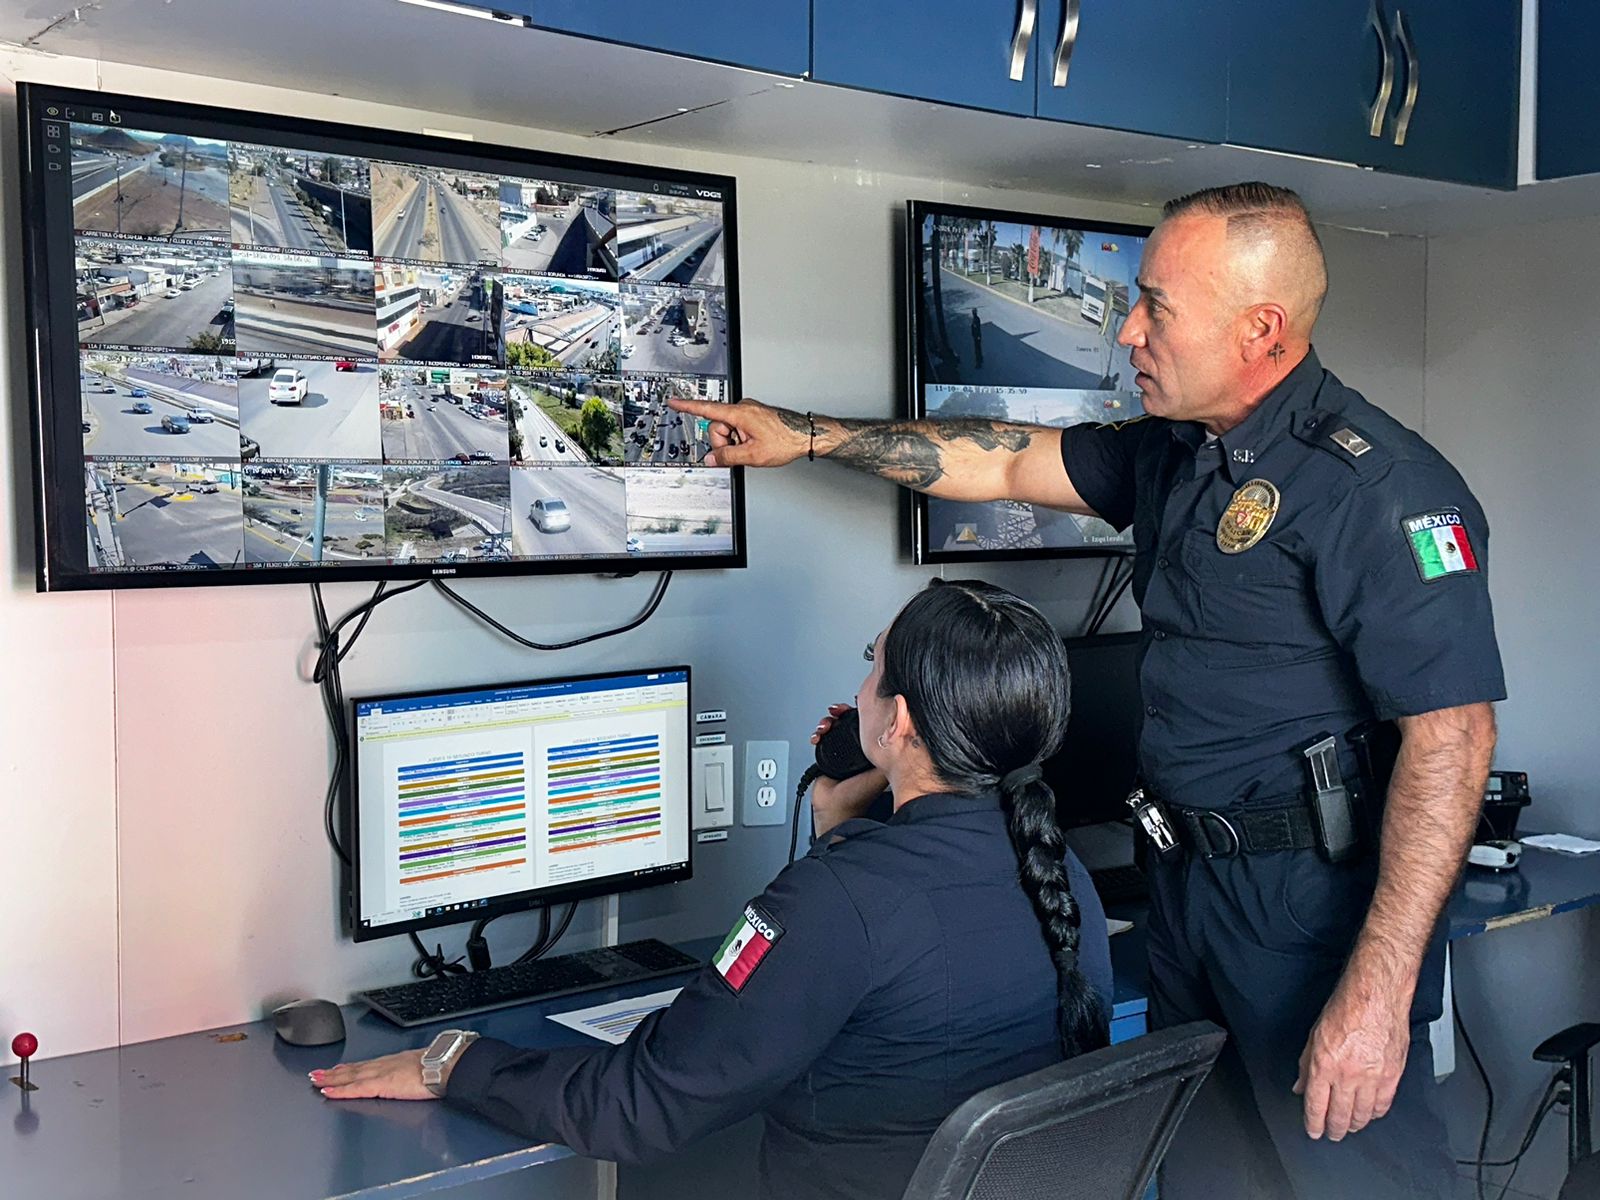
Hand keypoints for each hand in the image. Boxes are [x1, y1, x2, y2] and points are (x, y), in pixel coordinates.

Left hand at [311, 1050, 434, 1101]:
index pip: (367, 1065)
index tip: (337, 1068)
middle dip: (334, 1072)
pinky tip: (328, 1091)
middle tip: (317, 1073)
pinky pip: (355, 1089)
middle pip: (354, 1069)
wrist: (447, 1064)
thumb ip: (414, 1074)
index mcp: (394, 1062)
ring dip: (331, 1078)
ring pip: (350, 1076)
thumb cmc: (441, 1066)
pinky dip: (340, 1090)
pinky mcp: (381, 1084)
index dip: (350, 1067)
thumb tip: (418, 1079)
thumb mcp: (423, 1069)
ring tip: (316, 1080)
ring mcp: (381, 1074)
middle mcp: (384, 1065)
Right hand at [666, 397, 808, 467]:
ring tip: (753, 447)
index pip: (707, 409)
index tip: (674, 402)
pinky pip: (737, 430)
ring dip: (735, 443)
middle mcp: (742, 409)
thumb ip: (727, 457)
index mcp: (739, 413)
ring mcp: (748, 413)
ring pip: (728, 431)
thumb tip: (711, 458)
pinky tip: (755, 444)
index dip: (687, 407)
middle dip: (725, 442)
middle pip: (717, 427)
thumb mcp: (753, 455)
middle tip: (742, 450)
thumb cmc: (786, 439)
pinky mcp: (752, 418)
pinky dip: (741, 440)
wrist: (804, 435)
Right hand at [809, 704, 886, 834]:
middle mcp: (858, 748)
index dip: (863, 711)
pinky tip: (818, 736)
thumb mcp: (882, 773)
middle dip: (842, 713)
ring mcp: (842, 750)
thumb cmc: (859, 797)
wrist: (834, 808)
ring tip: (826, 725)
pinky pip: (822, 737)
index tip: (858, 703)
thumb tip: (904, 737)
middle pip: (850, 720)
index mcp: (873, 749)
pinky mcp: (827, 754)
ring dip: (828, 722)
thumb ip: (892, 756)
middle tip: (838, 711)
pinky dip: (819, 733)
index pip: (868, 722)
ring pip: (835, 726)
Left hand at [1293, 980, 1410, 1139]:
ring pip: (1362, 1115)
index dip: (1313, 1123)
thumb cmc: (1346, 1008)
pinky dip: (1375, 1113)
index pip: (1316, 1105)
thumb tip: (1301, 1087)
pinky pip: (1383, 1105)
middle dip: (1334, 1129)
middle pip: (1339, 1115)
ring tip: (1349, 1126)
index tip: (1314, 1131)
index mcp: (1324, 1065)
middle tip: (1332, 1134)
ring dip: (1354, 1124)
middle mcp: (1347, 1075)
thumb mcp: (1314, 1035)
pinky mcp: (1392, 1076)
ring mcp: (1372, 1078)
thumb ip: (1306, 1065)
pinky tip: (1370, 1114)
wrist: (1376, 997)